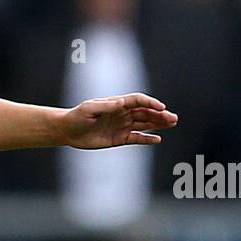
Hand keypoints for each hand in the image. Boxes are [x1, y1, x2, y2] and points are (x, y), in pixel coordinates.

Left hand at [59, 94, 177, 149]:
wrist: (68, 131)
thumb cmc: (77, 116)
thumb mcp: (89, 109)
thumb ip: (106, 106)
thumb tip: (121, 103)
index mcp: (117, 103)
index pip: (139, 101)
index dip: (151, 103)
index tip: (161, 107)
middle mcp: (123, 113)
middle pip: (146, 113)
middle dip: (160, 114)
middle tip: (173, 118)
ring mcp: (122, 126)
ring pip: (145, 124)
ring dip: (158, 124)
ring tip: (172, 124)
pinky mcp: (119, 139)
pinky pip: (136, 138)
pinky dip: (147, 139)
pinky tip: (157, 139)